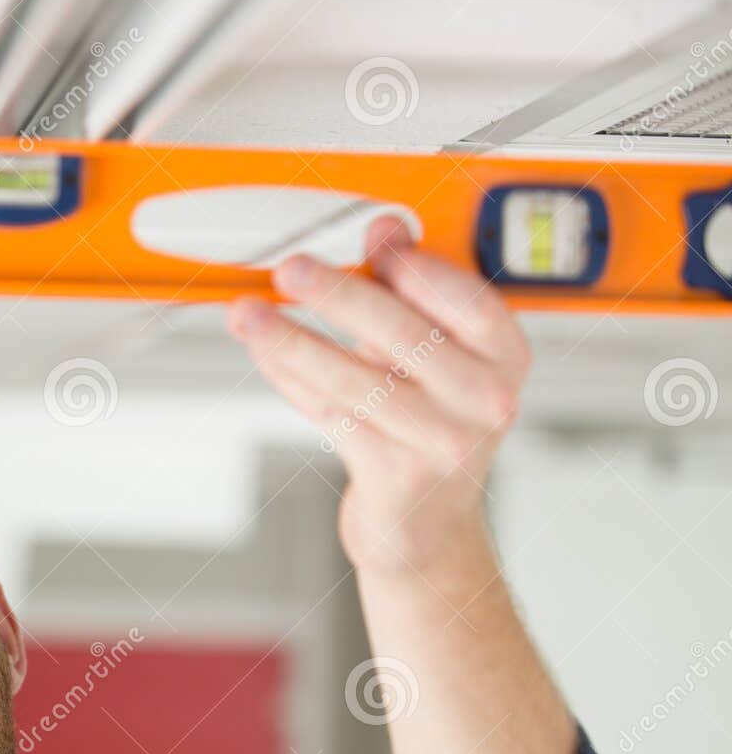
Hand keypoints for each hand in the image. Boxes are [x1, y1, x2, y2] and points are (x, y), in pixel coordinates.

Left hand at [225, 216, 529, 577]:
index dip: (414, 267)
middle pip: (404, 336)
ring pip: (356, 380)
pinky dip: (291, 381)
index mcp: (505, 358)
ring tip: (249, 315)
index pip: (467, 301)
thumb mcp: (435, 355)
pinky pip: (331, 416)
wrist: (426, 525)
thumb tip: (386, 228)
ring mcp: (443, 445)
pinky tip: (264, 354)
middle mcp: (485, 402)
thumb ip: (410, 294)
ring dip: (293, 342)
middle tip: (292, 269)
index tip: (369, 238)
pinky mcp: (396, 477)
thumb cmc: (430, 426)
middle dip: (339, 296)